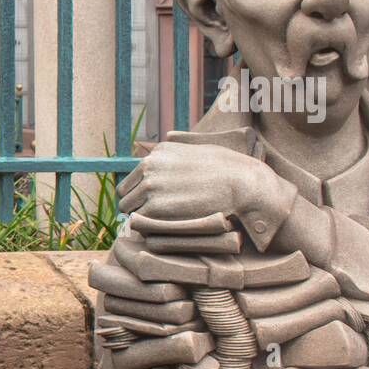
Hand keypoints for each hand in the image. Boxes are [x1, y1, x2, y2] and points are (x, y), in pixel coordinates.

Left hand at [116, 142, 282, 220]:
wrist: (242, 185)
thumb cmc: (230, 169)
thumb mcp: (202, 146)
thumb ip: (182, 144)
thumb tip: (170, 135)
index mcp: (158, 153)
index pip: (133, 179)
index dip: (140, 195)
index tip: (152, 206)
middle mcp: (149, 166)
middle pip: (126, 195)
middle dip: (136, 207)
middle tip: (153, 221)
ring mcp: (150, 187)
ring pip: (129, 211)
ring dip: (141, 220)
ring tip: (160, 228)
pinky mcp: (155, 208)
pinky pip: (139, 224)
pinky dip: (147, 230)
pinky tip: (164, 233)